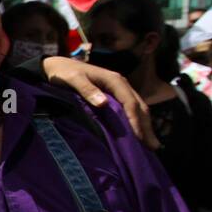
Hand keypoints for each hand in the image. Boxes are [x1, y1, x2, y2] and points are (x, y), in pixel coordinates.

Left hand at [41, 56, 159, 149]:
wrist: (57, 65)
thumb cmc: (64, 73)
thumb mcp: (73, 79)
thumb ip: (87, 90)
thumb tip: (103, 103)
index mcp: (114, 80)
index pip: (130, 102)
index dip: (135, 121)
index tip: (138, 138)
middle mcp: (121, 83)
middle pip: (139, 106)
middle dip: (147, 126)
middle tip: (154, 147)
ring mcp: (119, 89)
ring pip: (138, 108)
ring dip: (145, 125)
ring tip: (151, 145)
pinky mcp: (114, 94)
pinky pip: (130, 109)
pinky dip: (137, 121)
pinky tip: (138, 134)